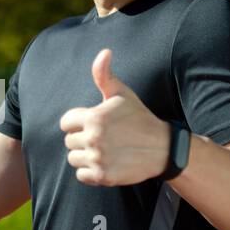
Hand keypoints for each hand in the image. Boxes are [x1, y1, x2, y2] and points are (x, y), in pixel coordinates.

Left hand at [59, 49, 170, 185]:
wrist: (163, 148)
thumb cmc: (139, 118)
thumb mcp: (122, 94)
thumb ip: (105, 75)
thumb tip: (104, 52)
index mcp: (94, 117)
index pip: (66, 123)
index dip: (78, 122)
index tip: (94, 124)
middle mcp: (94, 138)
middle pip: (69, 141)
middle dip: (82, 139)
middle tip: (103, 138)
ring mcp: (98, 158)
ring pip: (73, 159)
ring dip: (85, 156)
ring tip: (104, 150)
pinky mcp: (103, 176)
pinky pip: (81, 175)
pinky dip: (90, 172)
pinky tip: (105, 163)